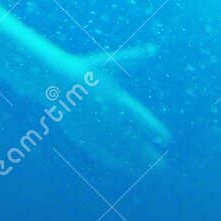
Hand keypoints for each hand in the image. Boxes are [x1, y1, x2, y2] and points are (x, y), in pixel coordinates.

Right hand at [53, 45, 168, 176]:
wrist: (55, 80)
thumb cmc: (84, 69)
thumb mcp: (110, 61)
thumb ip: (134, 58)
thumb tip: (154, 48)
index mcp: (119, 101)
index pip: (143, 121)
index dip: (156, 131)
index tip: (166, 139)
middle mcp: (110, 119)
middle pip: (134, 143)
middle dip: (149, 156)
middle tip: (163, 168)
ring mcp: (96, 130)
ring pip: (119, 151)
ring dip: (134, 163)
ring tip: (147, 172)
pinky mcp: (83, 136)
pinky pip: (100, 152)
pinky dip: (112, 160)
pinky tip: (121, 165)